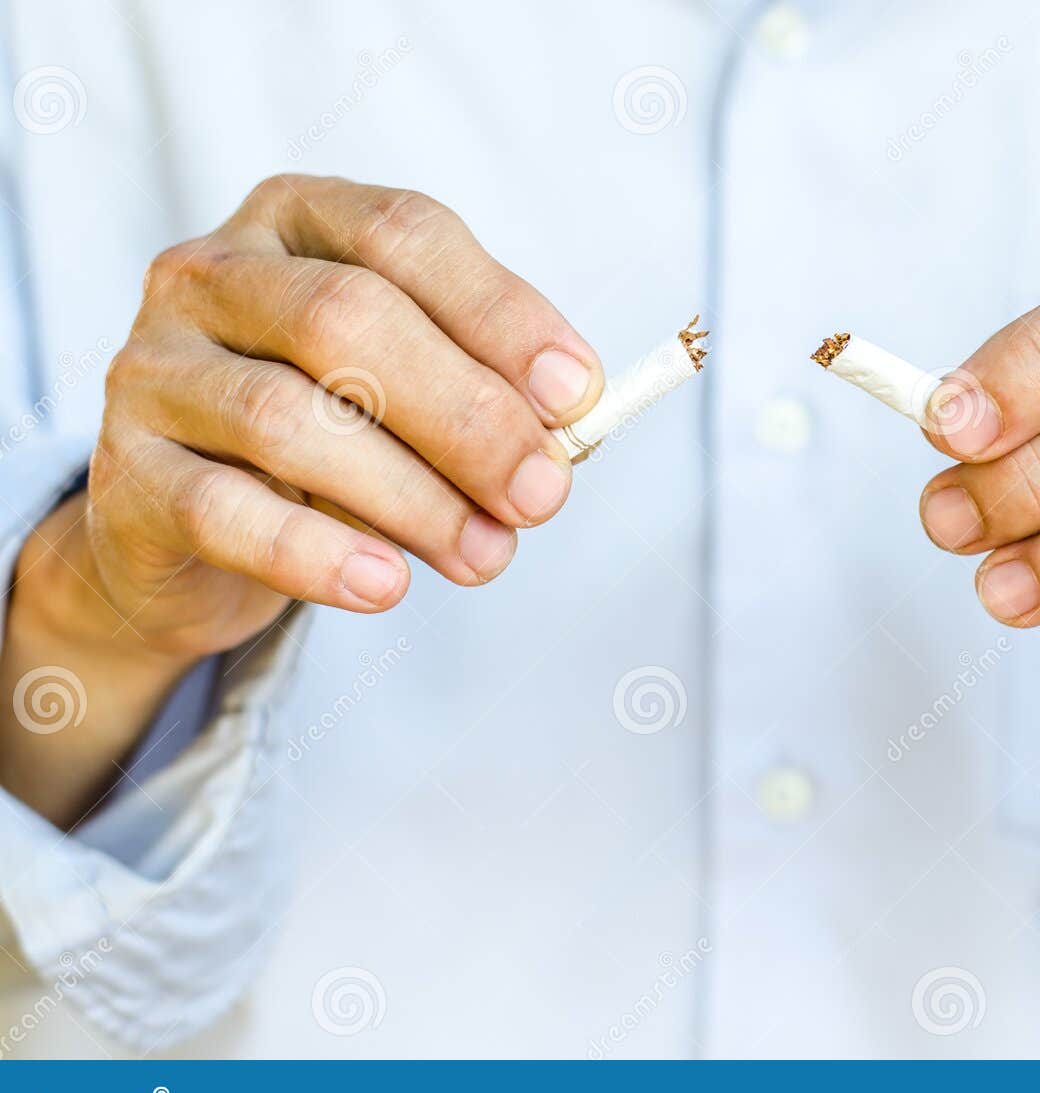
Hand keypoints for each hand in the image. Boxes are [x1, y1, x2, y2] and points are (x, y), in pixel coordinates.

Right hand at [2, 175, 602, 822]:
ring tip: (487, 556)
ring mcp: (153, 366)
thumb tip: (567, 434)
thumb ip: (485, 397)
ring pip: (287, 418)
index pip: (405, 234)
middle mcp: (213, 272)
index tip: (578, 397)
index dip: (500, 314)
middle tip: (542, 496)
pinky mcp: (123, 472)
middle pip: (347, 319)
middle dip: (467, 416)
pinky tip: (387, 586)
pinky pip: (222, 511)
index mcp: (300, 221)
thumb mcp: (412, 397)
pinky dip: (317, 555)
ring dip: (412, 497)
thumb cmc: (333, 439)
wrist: (193, 531)